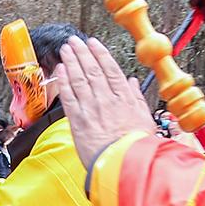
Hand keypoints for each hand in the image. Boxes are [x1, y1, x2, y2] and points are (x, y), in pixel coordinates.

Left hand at [53, 36, 157, 171]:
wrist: (123, 164)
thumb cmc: (136, 145)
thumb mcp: (145, 118)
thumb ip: (137, 98)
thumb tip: (132, 82)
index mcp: (124, 97)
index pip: (110, 69)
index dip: (100, 54)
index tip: (93, 43)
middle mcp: (107, 99)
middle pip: (92, 70)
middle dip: (82, 53)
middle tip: (74, 41)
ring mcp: (91, 108)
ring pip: (79, 79)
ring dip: (71, 62)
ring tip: (65, 50)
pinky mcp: (78, 120)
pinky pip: (69, 96)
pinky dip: (63, 81)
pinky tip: (59, 70)